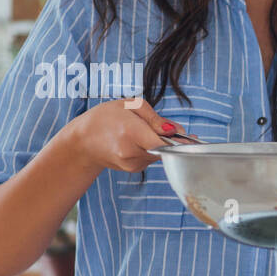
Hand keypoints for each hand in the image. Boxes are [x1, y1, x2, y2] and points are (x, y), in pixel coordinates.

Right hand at [65, 97, 193, 172]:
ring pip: (160, 153)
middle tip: (166, 127)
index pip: (164, 143)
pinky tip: (139, 141)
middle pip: (164, 147)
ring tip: (143, 131)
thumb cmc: (105, 118)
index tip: (194, 138)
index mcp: (130, 133)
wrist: (82, 141)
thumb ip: (156, 118)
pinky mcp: (133, 169)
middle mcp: (131, 152)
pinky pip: (152, 158)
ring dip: (160, 143)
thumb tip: (177, 131)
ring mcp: (132, 164)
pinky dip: (151, 149)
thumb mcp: (130, 106)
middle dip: (170, 138)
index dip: (181, 141)